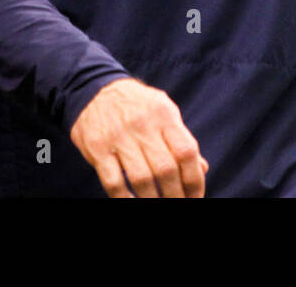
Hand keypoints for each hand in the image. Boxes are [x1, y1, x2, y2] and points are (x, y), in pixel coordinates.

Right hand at [69, 78, 208, 196]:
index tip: (195, 197)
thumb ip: (181, 139)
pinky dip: (125, 198)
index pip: (186, 151)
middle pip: (165, 169)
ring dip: (152, 199)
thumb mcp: (163, 111)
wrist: (94, 89)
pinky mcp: (97, 148)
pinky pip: (113, 182)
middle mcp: (142, 124)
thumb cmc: (137, 105)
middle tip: (177, 204)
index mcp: (163, 114)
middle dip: (175, 195)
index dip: (194, 180)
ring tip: (158, 205)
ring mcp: (118, 136)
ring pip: (142, 179)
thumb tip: (202, 169)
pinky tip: (133, 201)